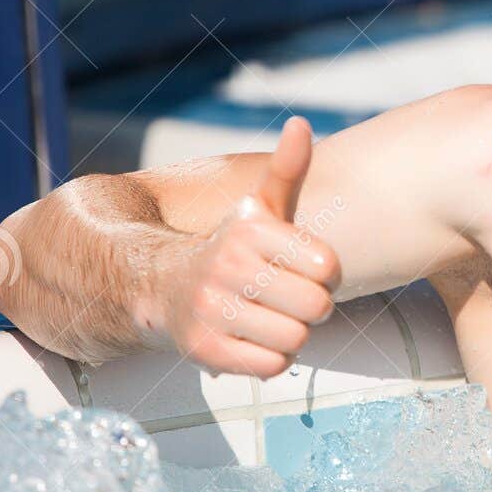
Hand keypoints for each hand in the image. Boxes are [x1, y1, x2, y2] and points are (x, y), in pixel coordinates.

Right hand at [160, 117, 342, 376]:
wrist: (162, 288)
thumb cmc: (232, 249)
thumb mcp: (260, 207)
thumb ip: (286, 170)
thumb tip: (301, 124)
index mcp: (250, 231)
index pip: (329, 266)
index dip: (324, 272)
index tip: (301, 267)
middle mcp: (227, 267)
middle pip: (317, 306)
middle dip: (311, 306)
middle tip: (286, 296)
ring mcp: (212, 311)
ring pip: (296, 339)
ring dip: (291, 332)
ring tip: (267, 316)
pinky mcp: (204, 351)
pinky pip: (273, 367)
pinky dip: (271, 358)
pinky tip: (252, 338)